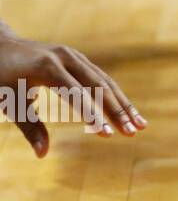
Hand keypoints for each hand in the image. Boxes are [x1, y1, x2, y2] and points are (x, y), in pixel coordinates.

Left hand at [0, 29, 147, 156]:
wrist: (0, 45)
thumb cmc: (0, 78)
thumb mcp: (9, 102)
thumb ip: (28, 126)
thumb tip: (42, 154)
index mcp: (48, 67)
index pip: (77, 94)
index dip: (93, 115)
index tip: (107, 135)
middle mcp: (66, 58)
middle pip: (99, 86)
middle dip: (118, 111)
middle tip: (133, 132)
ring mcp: (74, 55)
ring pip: (105, 81)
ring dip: (123, 104)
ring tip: (140, 124)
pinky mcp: (78, 59)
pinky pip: (100, 78)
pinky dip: (115, 95)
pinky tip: (126, 111)